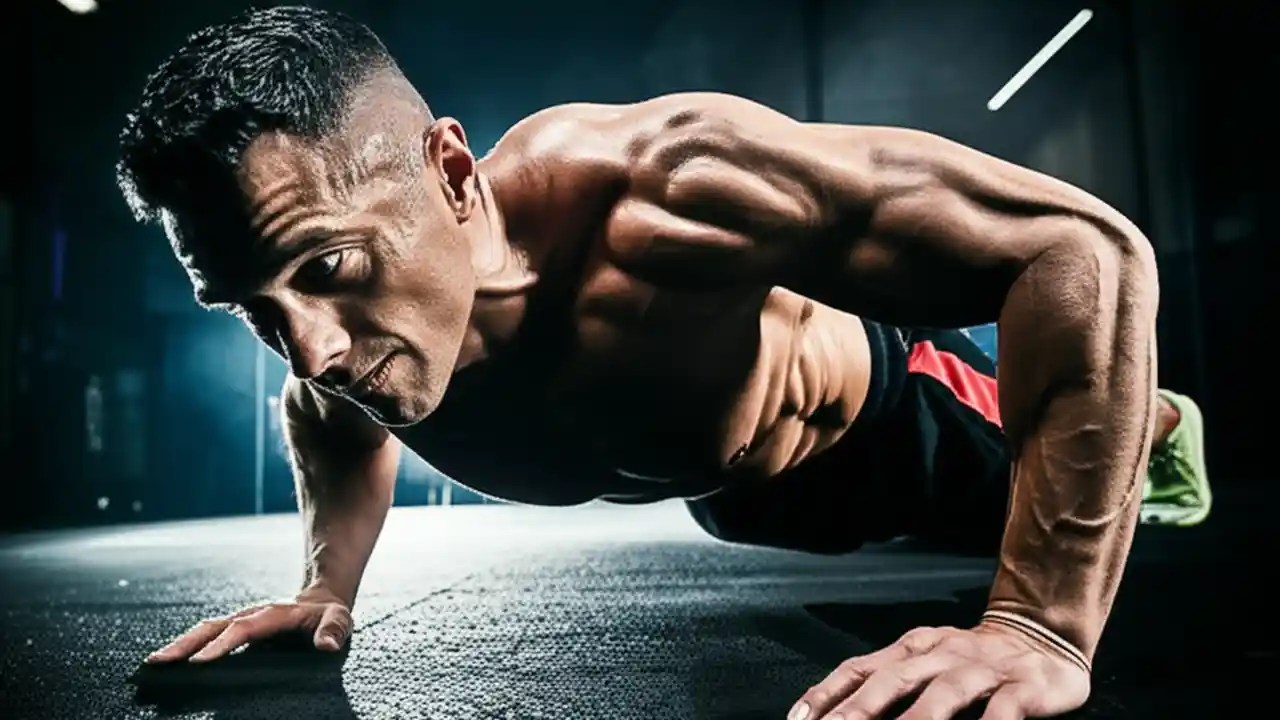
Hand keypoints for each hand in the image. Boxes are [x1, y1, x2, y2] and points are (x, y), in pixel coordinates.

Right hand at [144, 586, 352, 663]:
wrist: (321, 602)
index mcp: (272, 614)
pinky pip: (206, 639)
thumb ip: (334, 631)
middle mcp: (250, 616)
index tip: (197, 662)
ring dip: (178, 645)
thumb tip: (326, 646)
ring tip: (151, 664)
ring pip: (203, 631)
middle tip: (157, 661)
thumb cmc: (329, 616)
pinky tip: (168, 665)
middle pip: (212, 626)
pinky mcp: (234, 633)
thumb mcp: (340, 620)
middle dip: (184, 643)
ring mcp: (239, 623)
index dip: (221, 645)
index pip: (242, 629)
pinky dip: (185, 649)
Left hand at [788, 623, 1089, 719]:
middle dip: (861, 711)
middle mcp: (942, 654)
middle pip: (894, 681)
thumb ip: (884, 682)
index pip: (860, 669)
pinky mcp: (1026, 686)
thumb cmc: (970, 659)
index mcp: (911, 648)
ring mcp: (983, 669)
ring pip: (945, 694)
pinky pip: (1004, 710)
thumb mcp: (924, 660)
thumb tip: (831, 712)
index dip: (828, 694)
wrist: (1043, 633)